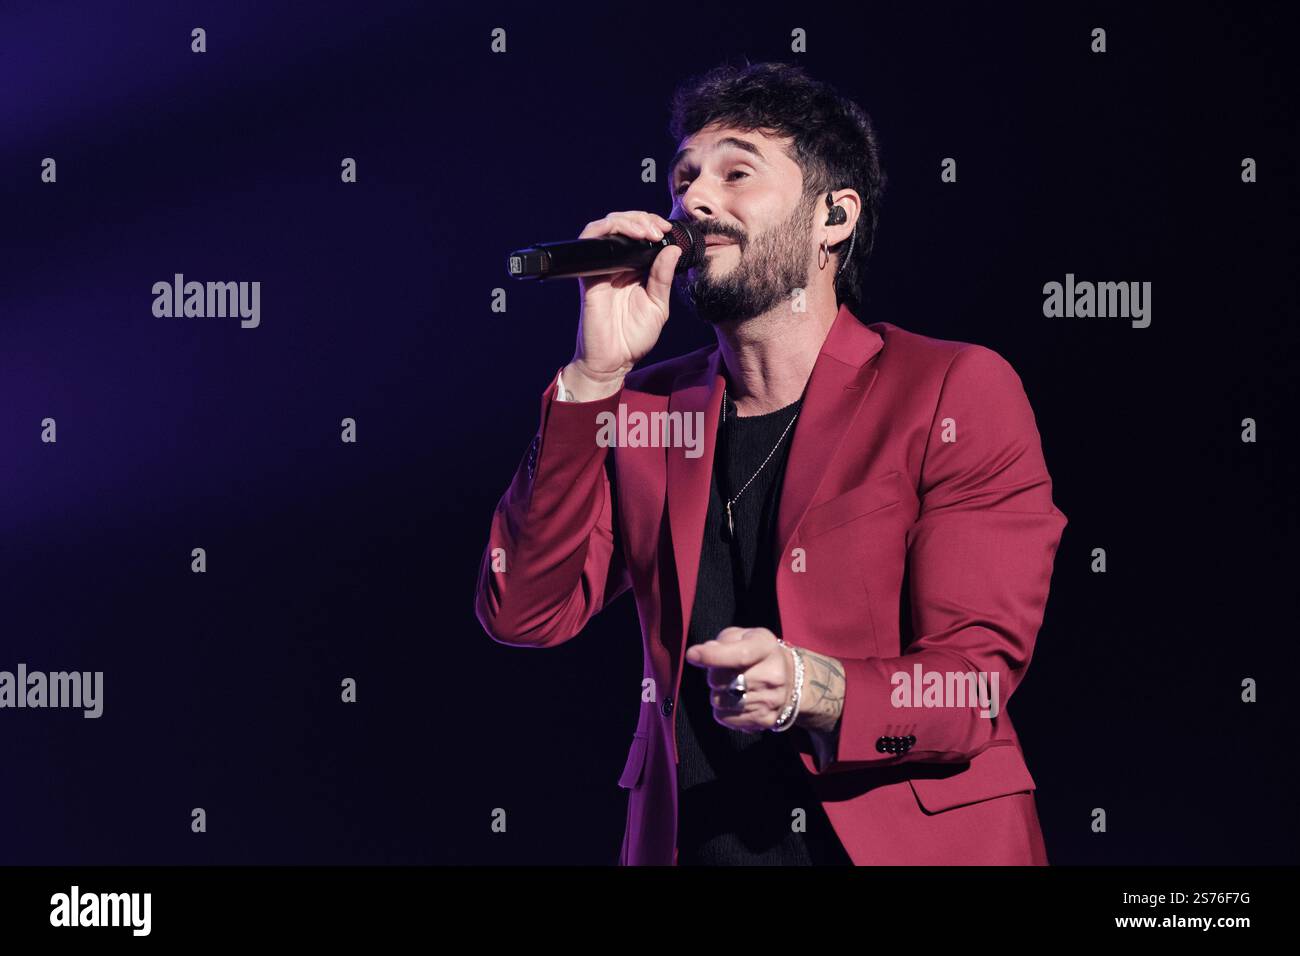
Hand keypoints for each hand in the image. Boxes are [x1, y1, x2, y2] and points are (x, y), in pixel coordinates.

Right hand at [566, 211, 681, 399]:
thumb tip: (672, 249)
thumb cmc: (633, 337)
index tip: (667, 229)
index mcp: (634, 269)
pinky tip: (629, 238)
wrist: (613, 361)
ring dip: (627, 221)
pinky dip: (607, 232)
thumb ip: (663, 278)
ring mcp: (601, 268)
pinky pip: (590, 244)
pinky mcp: (588, 275)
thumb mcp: (658, 306)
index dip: (651, 223)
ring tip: (647, 231)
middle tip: (658, 229)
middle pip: (622, 224)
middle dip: (642, 218)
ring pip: (606, 227)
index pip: (639, 234)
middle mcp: (616, 264)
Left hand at [684, 626, 793, 732]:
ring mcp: (770, 700)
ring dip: (718, 694)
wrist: (793, 680)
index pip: (739, 655)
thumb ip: (723, 641)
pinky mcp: (765, 720)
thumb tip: (701, 654)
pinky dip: (723, 710)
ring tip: (731, 686)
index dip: (712, 656)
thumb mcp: (744, 636)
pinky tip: (735, 701)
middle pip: (723, 681)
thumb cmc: (759, 654)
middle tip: (724, 671)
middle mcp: (773, 675)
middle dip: (714, 676)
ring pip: (721, 702)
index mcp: (766, 647)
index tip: (692, 655)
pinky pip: (725, 718)